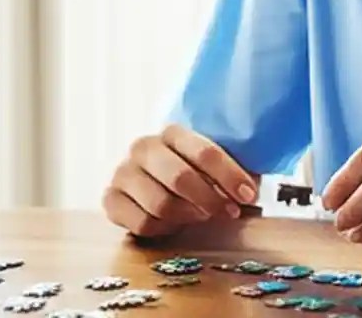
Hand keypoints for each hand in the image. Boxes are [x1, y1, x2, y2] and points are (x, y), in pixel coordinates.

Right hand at [101, 125, 257, 236]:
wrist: (155, 177)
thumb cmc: (195, 169)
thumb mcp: (216, 164)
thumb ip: (234, 171)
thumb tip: (251, 192)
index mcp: (173, 132)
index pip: (205, 152)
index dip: (230, 176)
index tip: (248, 195)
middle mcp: (144, 148)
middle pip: (180, 178)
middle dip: (210, 199)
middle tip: (229, 212)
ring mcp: (123, 173)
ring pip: (161, 204)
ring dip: (189, 216)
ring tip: (203, 216)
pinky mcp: (110, 200)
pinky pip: (142, 223)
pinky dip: (165, 229)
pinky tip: (176, 223)